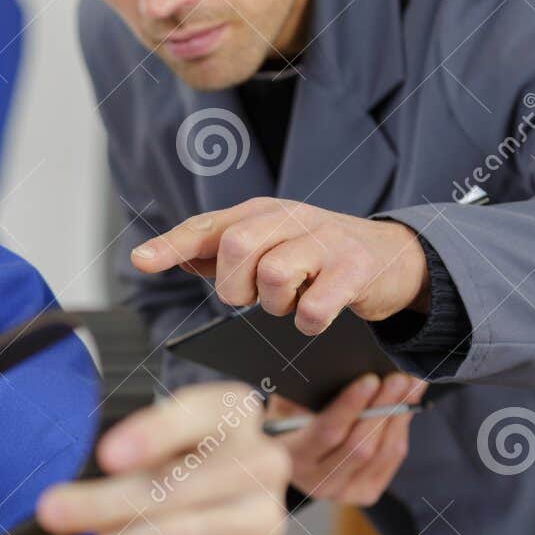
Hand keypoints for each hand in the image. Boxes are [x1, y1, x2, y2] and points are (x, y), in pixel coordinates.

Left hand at [37, 384, 288, 534]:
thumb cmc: (167, 488)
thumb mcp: (142, 461)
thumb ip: (115, 469)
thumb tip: (65, 501)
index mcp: (233, 413)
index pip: (199, 413)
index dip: (152, 434)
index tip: (108, 456)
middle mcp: (263, 461)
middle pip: (179, 484)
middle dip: (108, 502)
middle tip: (54, 511)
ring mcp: (268, 518)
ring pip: (181, 533)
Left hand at [131, 198, 428, 333]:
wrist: (392, 257)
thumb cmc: (318, 255)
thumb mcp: (270, 244)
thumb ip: (222, 253)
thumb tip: (171, 256)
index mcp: (262, 213)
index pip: (208, 226)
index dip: (172, 244)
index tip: (141, 261)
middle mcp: (292, 218)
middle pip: (238, 246)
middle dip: (235, 285)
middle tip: (253, 298)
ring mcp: (326, 241)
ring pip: (274, 274)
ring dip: (275, 304)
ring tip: (290, 302)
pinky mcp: (356, 269)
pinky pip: (314, 306)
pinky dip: (307, 321)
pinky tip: (314, 316)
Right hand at [269, 374, 424, 505]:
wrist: (292, 454)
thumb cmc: (288, 422)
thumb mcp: (286, 404)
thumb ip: (307, 392)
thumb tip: (344, 371)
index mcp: (293, 457)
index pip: (326, 432)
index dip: (350, 406)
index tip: (370, 380)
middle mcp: (317, 481)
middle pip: (360, 446)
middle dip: (383, 408)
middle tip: (398, 379)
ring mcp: (343, 491)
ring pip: (381, 453)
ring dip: (399, 416)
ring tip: (411, 386)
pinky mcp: (365, 493)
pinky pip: (391, 459)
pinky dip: (401, 430)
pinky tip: (406, 407)